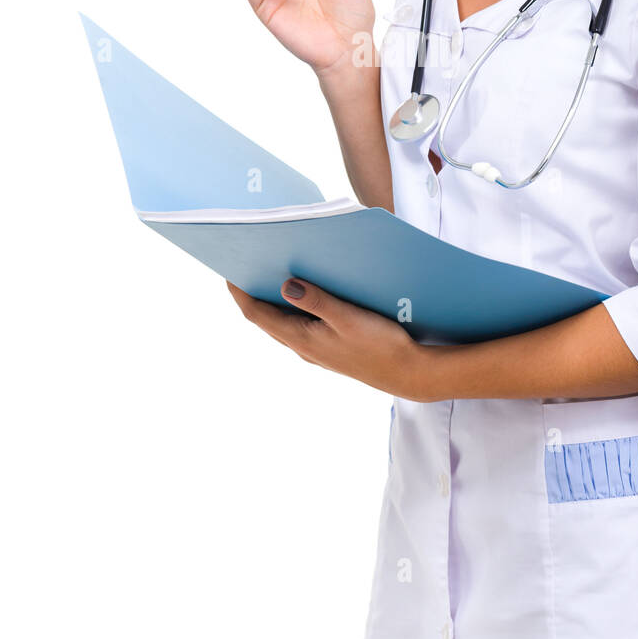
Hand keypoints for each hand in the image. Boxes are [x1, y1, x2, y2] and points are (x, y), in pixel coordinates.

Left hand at [225, 278, 436, 400]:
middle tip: (247, 265)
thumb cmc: (381, 346)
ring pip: (283, 323)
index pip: (257, 314)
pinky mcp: (329, 349)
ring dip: (273, 301)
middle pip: (266, 318)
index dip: (240, 292)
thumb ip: (317, 301)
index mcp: (301, 339)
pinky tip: (305, 293)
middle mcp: (302, 347)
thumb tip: (285, 285)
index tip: (228, 270)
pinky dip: (294, 308)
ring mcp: (316, 350)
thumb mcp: (349, 318)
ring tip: (271, 273)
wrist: (409, 374)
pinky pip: (300, 326)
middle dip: (253, 293)